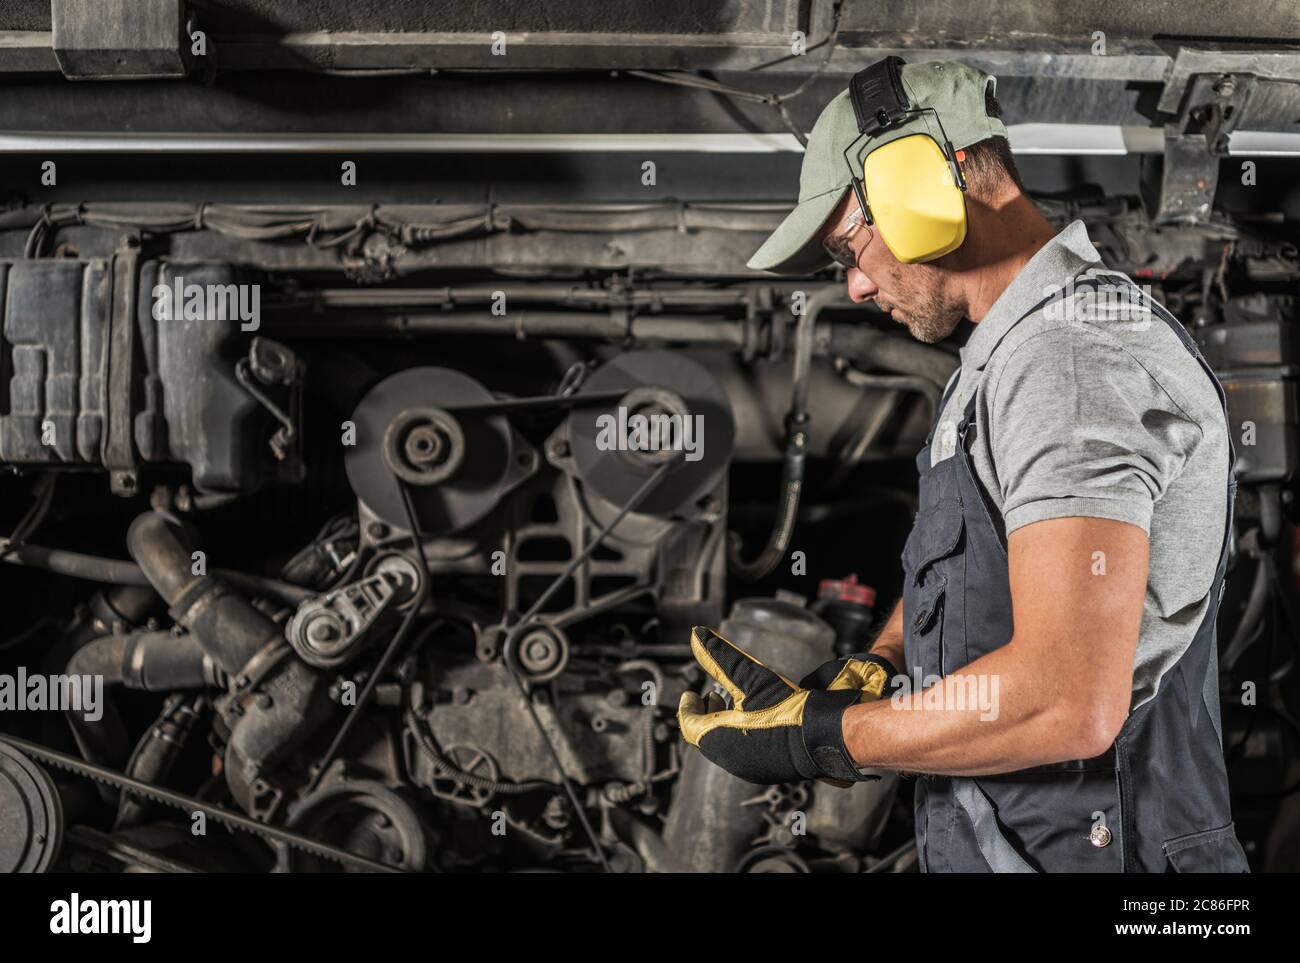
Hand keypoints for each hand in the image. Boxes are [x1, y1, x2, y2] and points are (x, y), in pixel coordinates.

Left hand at [676, 626, 883, 784]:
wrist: (828, 737)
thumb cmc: (787, 707)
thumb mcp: (751, 677)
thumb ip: (720, 657)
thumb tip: (697, 634)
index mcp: (719, 740)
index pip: (689, 724)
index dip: (688, 707)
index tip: (690, 693)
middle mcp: (731, 760)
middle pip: (706, 737)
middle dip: (706, 714)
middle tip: (710, 696)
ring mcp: (751, 769)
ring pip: (726, 746)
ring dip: (724, 724)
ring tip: (732, 705)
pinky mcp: (770, 771)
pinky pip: (745, 753)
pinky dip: (741, 735)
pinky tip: (755, 720)